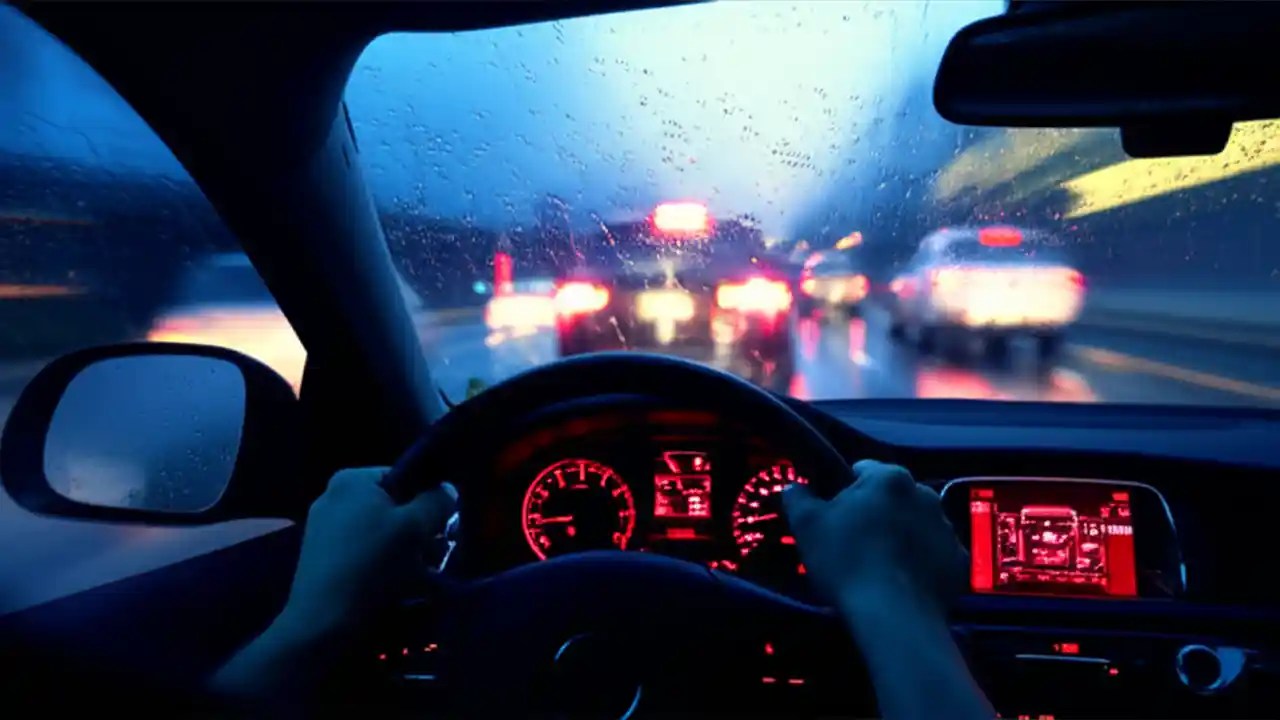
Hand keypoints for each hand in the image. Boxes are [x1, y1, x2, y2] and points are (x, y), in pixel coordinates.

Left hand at [279, 467, 456, 635]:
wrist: (324, 622)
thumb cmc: (372, 565)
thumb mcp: (415, 529)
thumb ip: (437, 502)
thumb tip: (447, 489)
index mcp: (352, 480)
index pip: (404, 475)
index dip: (428, 498)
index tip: (442, 526)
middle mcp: (333, 497)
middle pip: (393, 506)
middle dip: (418, 529)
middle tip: (436, 554)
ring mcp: (323, 528)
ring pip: (380, 531)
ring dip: (405, 550)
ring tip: (422, 575)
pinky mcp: (322, 558)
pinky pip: (363, 551)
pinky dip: (383, 563)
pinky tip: (397, 585)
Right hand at [782, 460, 966, 619]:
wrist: (893, 615)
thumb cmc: (846, 560)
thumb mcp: (806, 525)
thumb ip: (798, 497)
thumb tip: (796, 487)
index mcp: (890, 478)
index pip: (863, 469)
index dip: (844, 489)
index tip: (834, 514)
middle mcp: (926, 495)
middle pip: (894, 497)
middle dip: (877, 512)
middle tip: (855, 541)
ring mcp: (948, 529)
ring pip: (917, 525)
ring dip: (902, 535)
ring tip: (880, 565)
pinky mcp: (960, 562)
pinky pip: (935, 555)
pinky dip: (921, 563)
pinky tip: (903, 582)